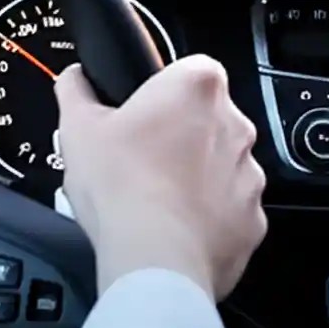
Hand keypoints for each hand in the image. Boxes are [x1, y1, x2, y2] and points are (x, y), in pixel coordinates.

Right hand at [55, 54, 266, 300]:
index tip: (140, 112)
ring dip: (194, 176)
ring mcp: (248, 174)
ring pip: (219, 165)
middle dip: (176, 135)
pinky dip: (207, 217)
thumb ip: (77, 90)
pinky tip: (173, 226)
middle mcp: (234, 125)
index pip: (187, 69)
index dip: (160, 90)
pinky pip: (228, 210)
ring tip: (153, 198)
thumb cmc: (122, 187)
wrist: (154, 258)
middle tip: (138, 159)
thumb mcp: (78, 127)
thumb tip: (76, 78)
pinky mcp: (252, 218)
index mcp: (197, 87)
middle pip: (204, 119)